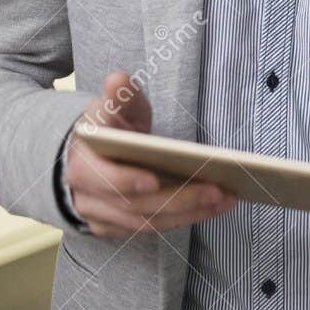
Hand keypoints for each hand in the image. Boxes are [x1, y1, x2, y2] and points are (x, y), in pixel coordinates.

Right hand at [64, 70, 235, 238]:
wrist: (91, 157)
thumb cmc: (108, 129)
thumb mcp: (112, 108)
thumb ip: (119, 96)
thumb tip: (118, 81)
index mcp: (82, 164)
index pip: (100, 178)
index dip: (125, 181)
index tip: (154, 179)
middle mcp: (88, 197)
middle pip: (135, 206)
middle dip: (178, 199)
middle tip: (216, 190)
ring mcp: (103, 217)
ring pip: (148, 222)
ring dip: (190, 212)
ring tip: (227, 198)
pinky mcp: (120, 228)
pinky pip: (157, 227)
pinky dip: (188, 218)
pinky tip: (216, 206)